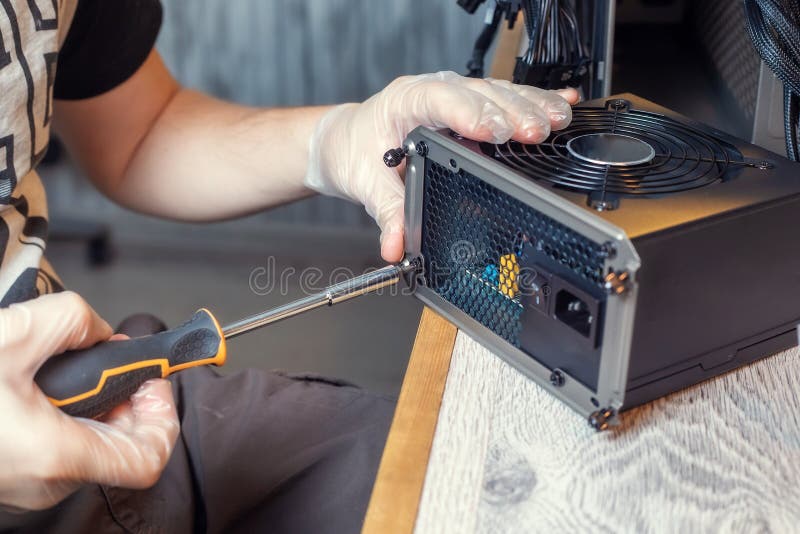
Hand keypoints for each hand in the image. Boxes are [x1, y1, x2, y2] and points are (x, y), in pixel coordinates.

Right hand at [0, 292, 178, 510]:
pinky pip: (60, 445)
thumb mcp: (11, 335)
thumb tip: (95, 329)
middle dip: (127, 396)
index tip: (150, 379)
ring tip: (74, 362)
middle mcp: (46, 480)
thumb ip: (72, 320)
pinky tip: (44, 378)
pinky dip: (68, 411)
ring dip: (95, 400)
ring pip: (90, 444)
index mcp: (56, 456)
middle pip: (122, 445)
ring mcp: (27, 481)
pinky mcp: (10, 471)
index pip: (147, 459)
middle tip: (113, 358)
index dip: (162, 416)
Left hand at [304, 71, 579, 261]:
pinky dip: (535, 103)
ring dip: (530, 107)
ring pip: (500, 93)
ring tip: (557, 121)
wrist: (349, 140)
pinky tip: (562, 105)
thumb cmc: (358, 150)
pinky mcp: (472, 107)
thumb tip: (398, 244)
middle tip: (536, 132)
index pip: (443, 100)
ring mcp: (458, 96)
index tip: (494, 131)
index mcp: (407, 99)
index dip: (471, 114)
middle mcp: (436, 91)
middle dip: (511, 113)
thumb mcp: (366, 182)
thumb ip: (387, 212)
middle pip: (481, 95)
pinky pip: (507, 99)